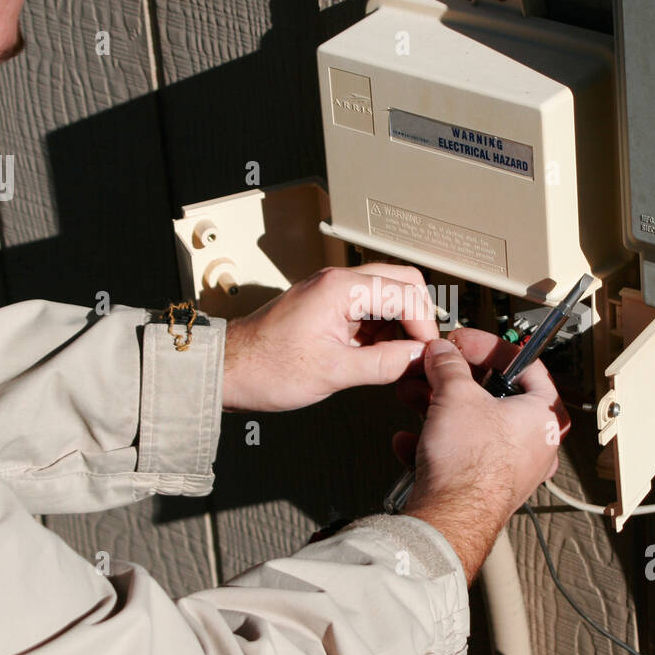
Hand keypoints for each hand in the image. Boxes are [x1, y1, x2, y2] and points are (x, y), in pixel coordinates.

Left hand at [221, 264, 438, 411]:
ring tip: (397, 359)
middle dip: (417, 316)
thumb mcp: (334, 373)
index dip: (423, 326)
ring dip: (398, 324)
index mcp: (340, 288)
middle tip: (419, 350)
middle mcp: (337, 281)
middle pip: (401, 282)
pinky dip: (379, 330)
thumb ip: (384, 364)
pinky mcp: (325, 306)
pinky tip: (376, 356)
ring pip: (386, 295)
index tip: (425, 353)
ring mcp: (330, 291)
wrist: (228, 370)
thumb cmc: (265, 368)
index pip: (406, 293)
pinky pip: (366, 309)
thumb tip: (417, 358)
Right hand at [396, 329, 569, 581]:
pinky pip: (459, 457)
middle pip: (493, 397)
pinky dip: (433, 446)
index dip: (489, 347)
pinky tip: (409, 442)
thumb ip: (449, 365)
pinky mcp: (484, 489)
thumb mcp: (456, 394)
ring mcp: (510, 470)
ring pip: (472, 427)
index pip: (526, 365)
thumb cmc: (471, 465)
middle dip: (452, 381)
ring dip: (437, 410)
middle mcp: (534, 445)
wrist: (450, 520)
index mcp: (543, 417)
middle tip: (433, 371)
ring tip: (412, 398)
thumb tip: (443, 352)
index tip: (463, 343)